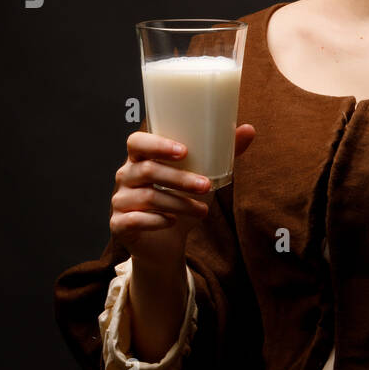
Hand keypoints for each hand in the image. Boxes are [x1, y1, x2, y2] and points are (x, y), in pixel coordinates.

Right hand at [110, 124, 256, 265]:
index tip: (184, 151)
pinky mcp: (119, 224)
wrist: (166, 240)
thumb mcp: (202, 175)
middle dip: (179, 178)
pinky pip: (134, 220)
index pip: (137, 142)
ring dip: (179, 203)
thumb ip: (222, 153)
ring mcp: (120, 200)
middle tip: (206, 185)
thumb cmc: (181, 199)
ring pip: (148, 198)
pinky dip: (157, 220)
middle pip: (147, 170)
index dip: (157, 144)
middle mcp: (126, 176)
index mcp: (140, 158)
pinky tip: (173, 221)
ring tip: (203, 210)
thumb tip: (249, 129)